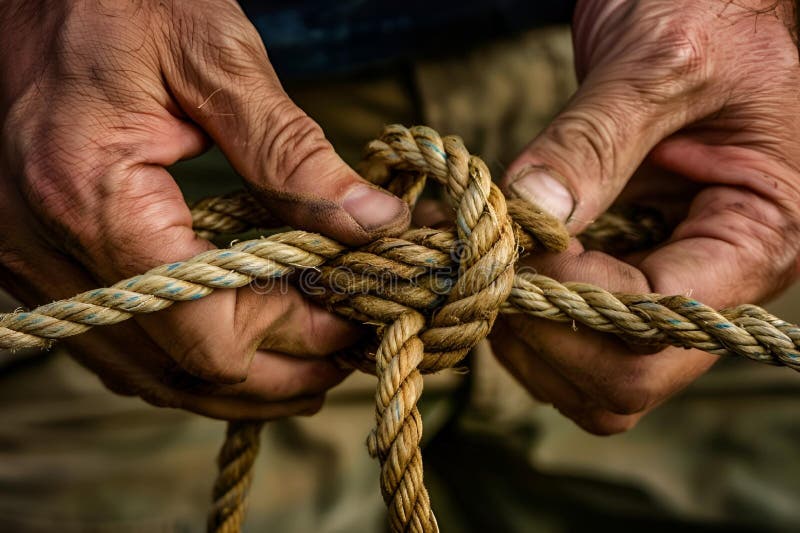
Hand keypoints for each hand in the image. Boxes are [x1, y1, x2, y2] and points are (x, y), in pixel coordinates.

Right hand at [0, 0, 408, 418]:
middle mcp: (44, 248)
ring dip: (232, 381)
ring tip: (307, 368)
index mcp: (90, 196)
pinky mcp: (35, 256)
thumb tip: (372, 221)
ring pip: (140, 370)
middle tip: (346, 356)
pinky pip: (114, 338)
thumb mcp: (214, 57)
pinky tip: (233, 342)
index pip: (203, 327)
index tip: (357, 319)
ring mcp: (28, 261)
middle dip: (276, 374)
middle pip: (177, 369)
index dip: (294, 337)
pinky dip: (180, 353)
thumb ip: (291, 152)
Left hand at [495, 0, 799, 433]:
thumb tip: (533, 213)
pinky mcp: (618, 274)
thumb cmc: (712, 14)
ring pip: (587, 377)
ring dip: (521, 337)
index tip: (518, 246)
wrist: (703, 5)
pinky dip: (516, 319)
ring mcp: (662, 285)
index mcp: (758, 239)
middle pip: (624, 379)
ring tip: (481, 262)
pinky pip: (565, 339)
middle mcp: (713, 282)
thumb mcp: (663, 64)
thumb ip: (596, 140)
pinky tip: (489, 262)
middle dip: (542, 335)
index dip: (577, 299)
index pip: (661, 321)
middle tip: (486, 270)